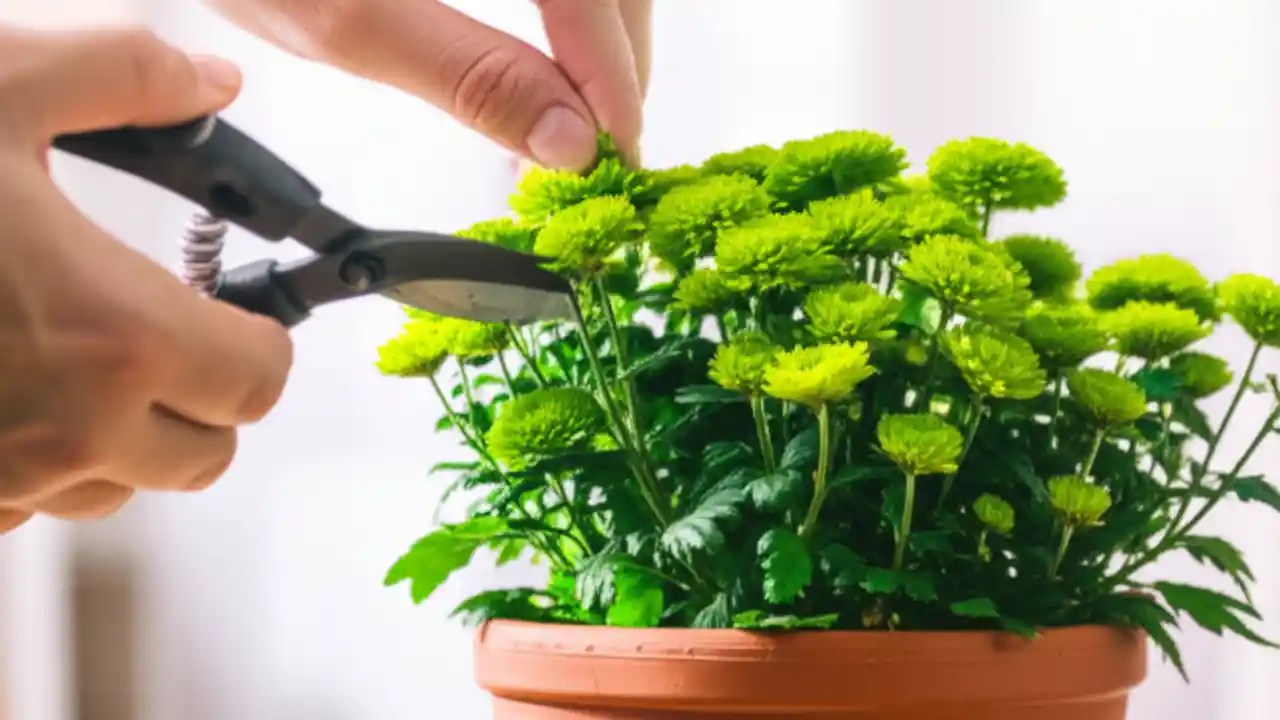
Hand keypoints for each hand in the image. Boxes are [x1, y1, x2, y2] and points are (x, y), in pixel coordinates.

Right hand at [0, 26, 292, 532]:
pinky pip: (21, 508)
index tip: (234, 310)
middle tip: (159, 328)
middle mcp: (65, 431)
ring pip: (114, 489)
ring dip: (115, 432)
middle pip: (203, 454)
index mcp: (114, 335)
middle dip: (200, 395)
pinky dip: (28, 459)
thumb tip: (212, 79)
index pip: (259, 382)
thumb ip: (126, 74)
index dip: (258, 339)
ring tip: (61, 348)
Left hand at [207, 0, 652, 168]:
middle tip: (597, 144)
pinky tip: (552, 47)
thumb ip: (471, 77)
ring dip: (601, 32)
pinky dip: (572, 4)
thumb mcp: (351, 19)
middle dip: (618, 61)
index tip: (612, 151)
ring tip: (575, 105)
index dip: (616, 76)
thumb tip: (567, 140)